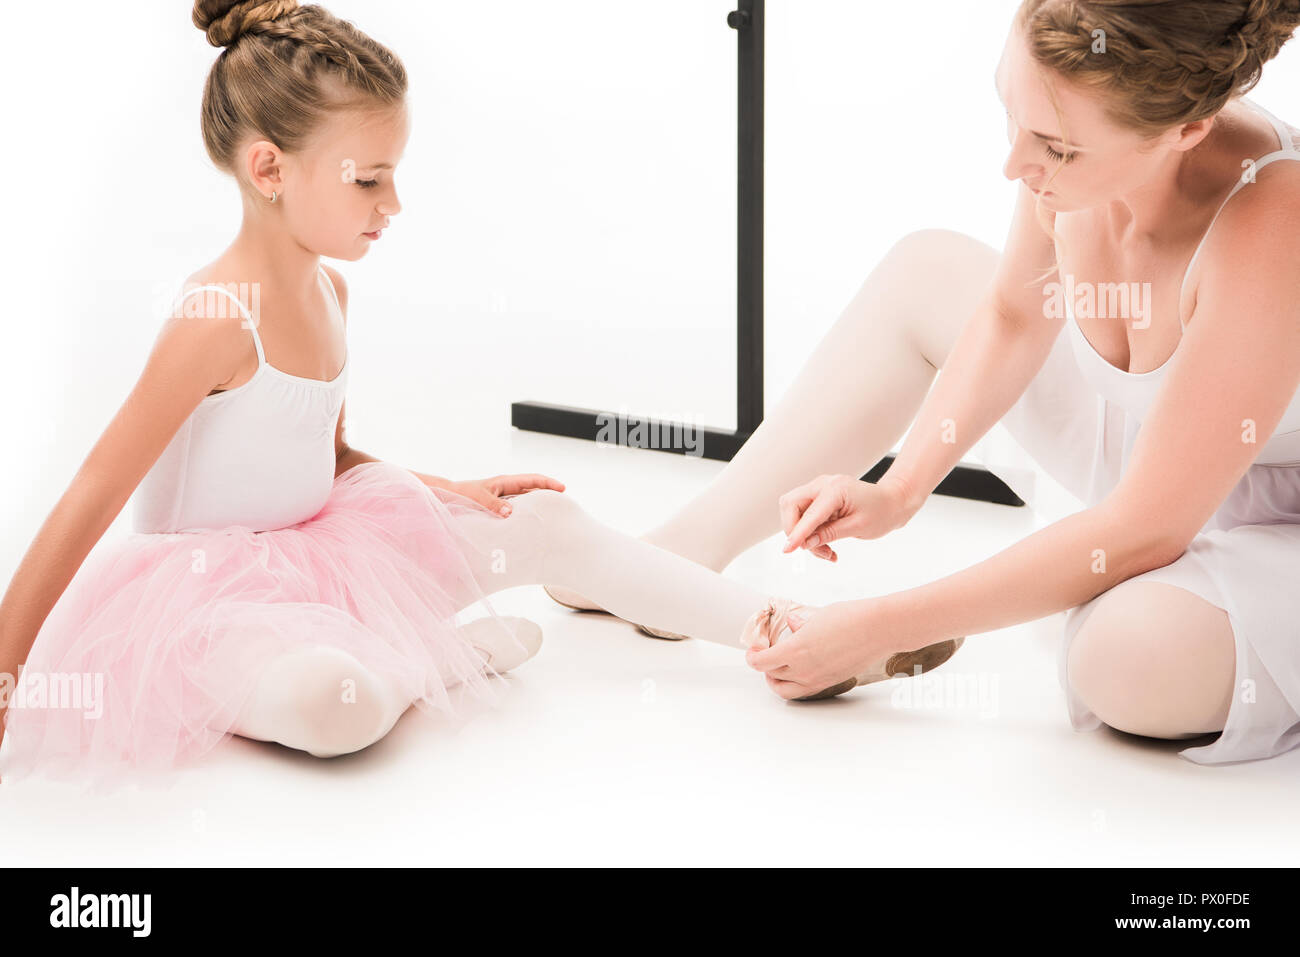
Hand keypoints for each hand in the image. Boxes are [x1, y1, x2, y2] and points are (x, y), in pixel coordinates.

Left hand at [441, 473, 565, 515]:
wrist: (450, 496)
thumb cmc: (463, 494)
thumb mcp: (479, 499)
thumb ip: (495, 506)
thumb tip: (511, 513)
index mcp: (505, 482)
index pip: (533, 480)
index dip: (549, 483)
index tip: (563, 488)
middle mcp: (507, 488)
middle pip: (534, 488)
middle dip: (550, 493)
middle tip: (565, 502)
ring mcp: (505, 497)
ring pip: (528, 498)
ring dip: (540, 503)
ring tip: (553, 513)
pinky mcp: (501, 506)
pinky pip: (519, 508)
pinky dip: (528, 511)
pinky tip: (532, 521)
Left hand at [743, 598, 903, 699]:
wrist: (879, 629)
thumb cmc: (850, 618)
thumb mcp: (817, 616)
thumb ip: (800, 624)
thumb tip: (792, 625)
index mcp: (797, 650)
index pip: (762, 662)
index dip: (753, 657)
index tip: (753, 650)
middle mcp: (805, 669)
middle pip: (772, 676)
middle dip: (763, 667)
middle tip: (763, 656)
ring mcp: (819, 678)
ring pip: (787, 690)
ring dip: (777, 681)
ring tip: (777, 669)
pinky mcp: (831, 681)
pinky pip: (805, 690)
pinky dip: (795, 684)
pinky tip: (798, 671)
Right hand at [778, 474, 914, 560]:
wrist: (892, 502)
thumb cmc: (881, 512)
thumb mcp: (858, 527)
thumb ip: (829, 534)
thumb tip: (806, 543)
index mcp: (835, 489)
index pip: (809, 514)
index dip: (797, 534)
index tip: (787, 550)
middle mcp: (823, 484)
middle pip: (790, 505)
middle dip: (796, 531)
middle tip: (815, 550)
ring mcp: (819, 488)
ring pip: (794, 512)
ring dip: (804, 535)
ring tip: (826, 551)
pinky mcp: (819, 497)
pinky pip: (804, 515)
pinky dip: (810, 532)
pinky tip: (826, 545)